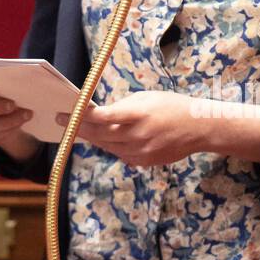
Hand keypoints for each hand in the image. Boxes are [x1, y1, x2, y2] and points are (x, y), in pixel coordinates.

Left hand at [55, 90, 205, 167]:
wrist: (198, 128)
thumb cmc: (172, 106)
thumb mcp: (146, 98)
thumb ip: (122, 107)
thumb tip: (100, 114)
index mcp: (138, 115)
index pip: (104, 116)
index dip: (83, 115)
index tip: (67, 111)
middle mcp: (137, 135)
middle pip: (100, 134)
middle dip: (78, 127)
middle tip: (61, 121)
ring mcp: (140, 151)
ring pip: (107, 146)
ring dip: (91, 137)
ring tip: (77, 129)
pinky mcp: (144, 162)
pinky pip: (120, 154)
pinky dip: (111, 146)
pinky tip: (104, 138)